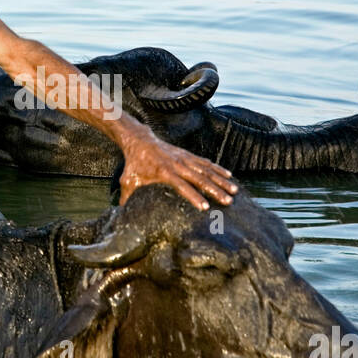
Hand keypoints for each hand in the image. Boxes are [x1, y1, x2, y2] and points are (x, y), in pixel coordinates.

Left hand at [118, 135, 237, 209]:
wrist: (139, 140)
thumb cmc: (134, 164)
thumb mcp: (128, 182)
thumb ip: (127, 199)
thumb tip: (122, 217)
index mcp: (164, 172)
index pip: (182, 186)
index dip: (193, 197)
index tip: (205, 207)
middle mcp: (177, 164)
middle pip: (200, 178)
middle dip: (215, 190)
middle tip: (228, 201)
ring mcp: (184, 158)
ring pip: (207, 170)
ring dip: (221, 180)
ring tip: (235, 191)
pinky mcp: (188, 155)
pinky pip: (206, 162)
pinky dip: (218, 169)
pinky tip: (229, 175)